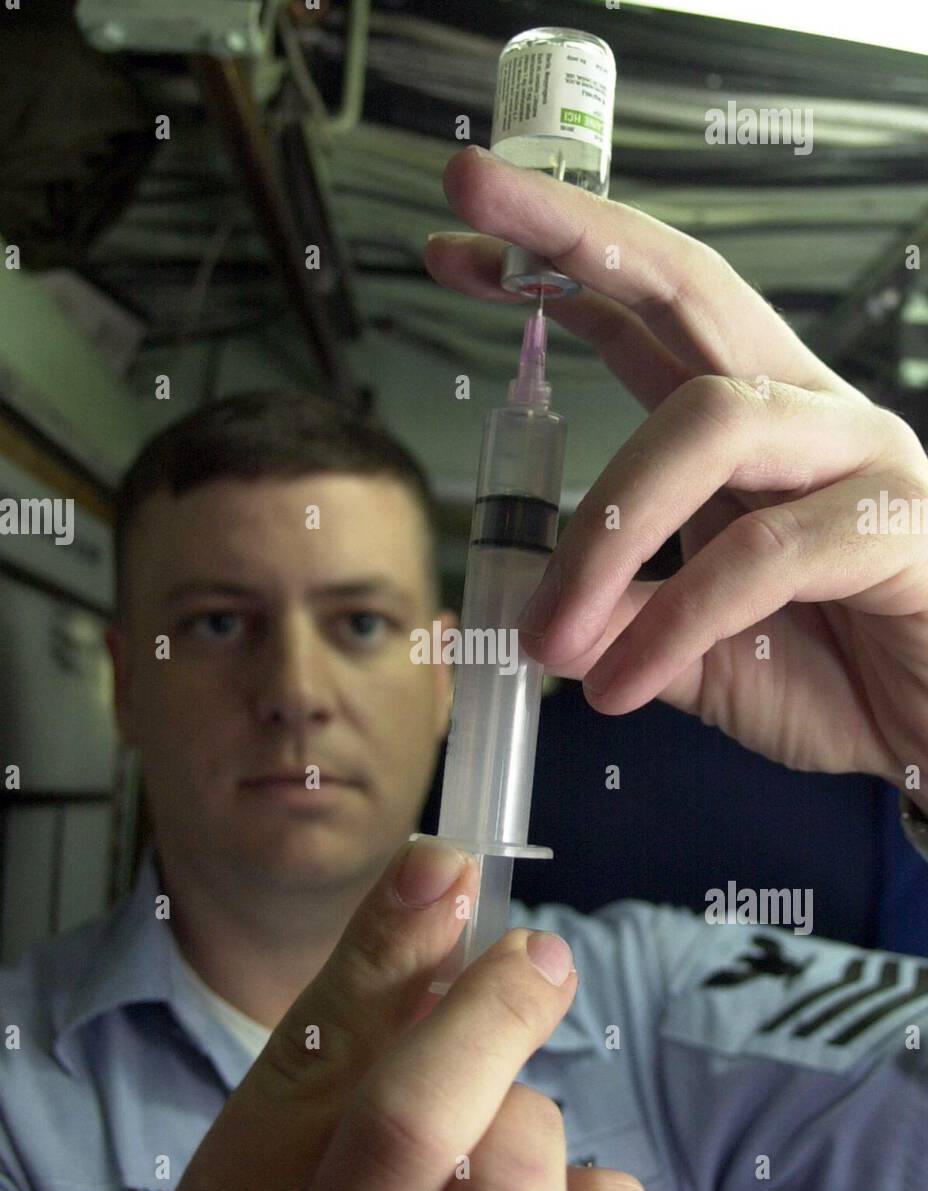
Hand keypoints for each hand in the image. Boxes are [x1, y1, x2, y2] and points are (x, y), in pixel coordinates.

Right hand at [156, 839, 652, 1190]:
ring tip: (498, 1121)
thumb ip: (371, 971)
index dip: (489, 1018)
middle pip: (496, 1184)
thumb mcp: (306, 1073)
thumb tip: (444, 866)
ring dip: (540, 1135)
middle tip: (519, 998)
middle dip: (513, 1062)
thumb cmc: (303, 1166)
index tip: (532, 950)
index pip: (403, 1125)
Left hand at [426, 147, 927, 810]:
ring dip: (605, 534)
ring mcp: (857, 454)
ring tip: (547, 640)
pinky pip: (762, 555)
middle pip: (688, 285)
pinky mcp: (896, 524)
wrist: (927, 737)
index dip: (549, 267)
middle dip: (571, 234)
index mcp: (741, 423)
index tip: (449, 251)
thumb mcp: (685, 649)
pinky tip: (622, 683)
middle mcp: (799, 412)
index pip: (642, 314)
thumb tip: (535, 618)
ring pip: (710, 422)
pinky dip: (674, 622)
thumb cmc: (824, 677)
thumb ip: (614, 618)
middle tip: (465, 192)